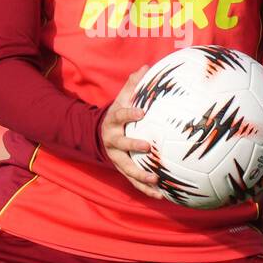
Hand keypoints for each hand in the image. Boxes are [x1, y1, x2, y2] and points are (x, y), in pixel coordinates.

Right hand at [101, 65, 163, 199]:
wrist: (100, 135)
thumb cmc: (118, 114)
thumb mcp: (122, 99)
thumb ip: (133, 85)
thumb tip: (146, 66)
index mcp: (113, 121)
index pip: (121, 115)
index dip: (130, 114)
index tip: (142, 112)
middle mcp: (113, 141)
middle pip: (121, 144)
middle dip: (133, 146)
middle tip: (148, 147)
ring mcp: (117, 157)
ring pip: (127, 168)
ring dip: (140, 175)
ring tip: (155, 179)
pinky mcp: (123, 170)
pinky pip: (134, 182)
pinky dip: (147, 190)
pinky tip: (163, 196)